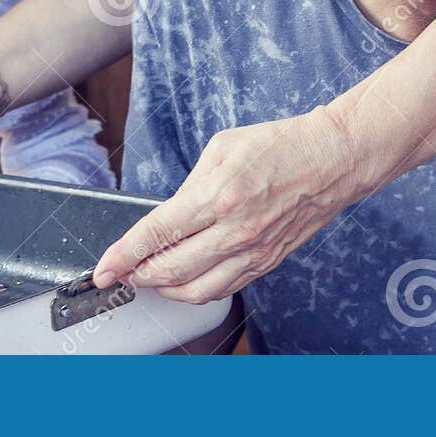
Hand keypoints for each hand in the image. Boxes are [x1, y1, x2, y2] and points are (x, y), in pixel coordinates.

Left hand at [92, 106, 372, 302]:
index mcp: (218, 195)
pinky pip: (223, 289)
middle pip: (170, 270)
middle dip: (137, 275)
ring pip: (195, 290)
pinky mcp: (267, 262)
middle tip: (122, 270)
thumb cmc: (280, 145)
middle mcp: (235, 230)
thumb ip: (190, 184)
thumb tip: (168, 216)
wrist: (331, 160)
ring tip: (150, 276)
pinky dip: (196, 290)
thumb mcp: (222, 147)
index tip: (104, 267)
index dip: (123, 255)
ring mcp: (253, 251)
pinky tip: (185, 279)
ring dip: (164, 289)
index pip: (157, 234)